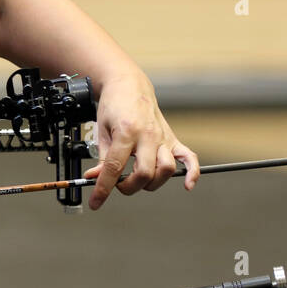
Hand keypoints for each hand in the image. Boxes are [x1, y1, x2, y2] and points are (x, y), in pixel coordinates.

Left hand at [84, 71, 199, 209]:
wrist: (129, 85)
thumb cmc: (113, 106)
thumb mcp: (101, 130)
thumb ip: (102, 157)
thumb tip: (95, 178)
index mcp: (126, 132)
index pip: (115, 167)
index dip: (104, 188)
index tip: (96, 202)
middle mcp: (147, 135)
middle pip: (145, 173)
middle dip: (129, 187)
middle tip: (118, 185)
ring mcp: (163, 137)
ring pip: (166, 169)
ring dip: (152, 182)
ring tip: (138, 180)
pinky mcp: (173, 138)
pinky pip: (189, 158)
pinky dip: (192, 173)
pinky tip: (187, 185)